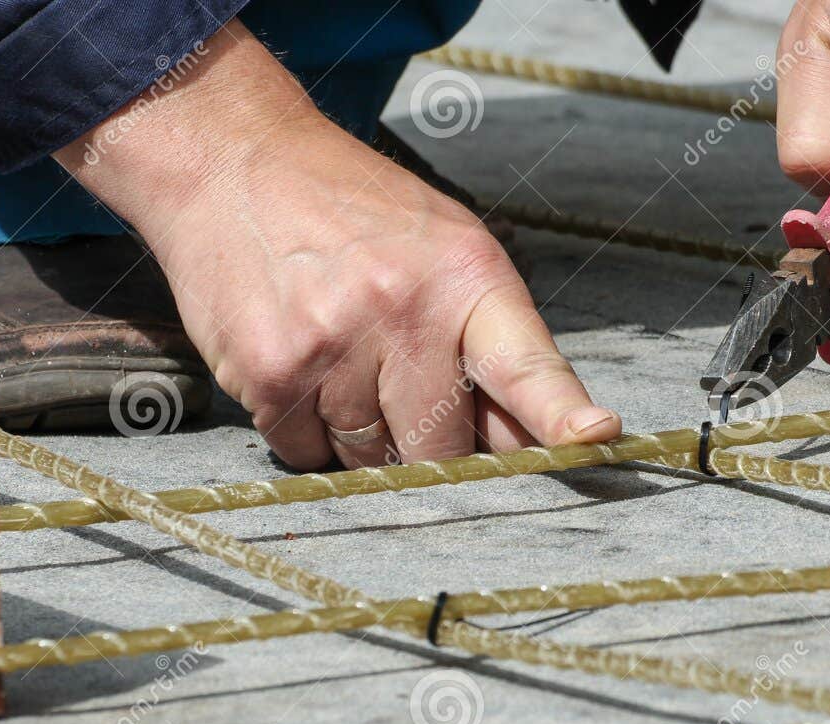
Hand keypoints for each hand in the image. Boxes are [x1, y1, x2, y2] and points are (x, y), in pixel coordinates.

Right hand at [57, 22, 619, 468]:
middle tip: (394, 382)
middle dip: (424, 440)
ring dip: (357, 433)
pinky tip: (297, 365)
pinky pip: (305, 453)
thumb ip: (489, 347)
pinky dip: (304, 430)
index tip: (595, 441)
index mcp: (466, 278)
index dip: (561, 413)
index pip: (526, 363)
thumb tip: (531, 446)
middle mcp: (404, 311)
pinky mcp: (269, 373)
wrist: (234, 159)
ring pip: (368, 458)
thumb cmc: (355, 214)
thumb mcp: (445, 249)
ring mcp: (333, 344)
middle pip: (440, 447)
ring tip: (336, 355)